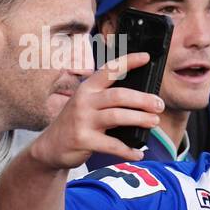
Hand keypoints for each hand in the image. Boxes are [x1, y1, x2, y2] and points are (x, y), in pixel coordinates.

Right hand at [27, 52, 163, 170]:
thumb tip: (144, 100)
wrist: (50, 146)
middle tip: (159, 105)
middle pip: (119, 96)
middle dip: (143, 99)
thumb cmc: (77, 123)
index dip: (128, 62)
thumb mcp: (88, 104)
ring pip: (117, 117)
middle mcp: (84, 101)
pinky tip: (138, 152)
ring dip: (140, 119)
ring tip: (154, 121)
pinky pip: (111, 144)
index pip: (109, 70)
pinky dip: (128, 150)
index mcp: (87, 88)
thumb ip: (108, 99)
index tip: (146, 57)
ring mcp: (82, 120)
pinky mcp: (83, 140)